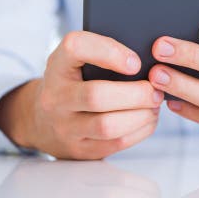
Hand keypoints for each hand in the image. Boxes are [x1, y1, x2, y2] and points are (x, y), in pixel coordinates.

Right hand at [0, 31, 163, 159]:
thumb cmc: (72, 82)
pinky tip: (148, 118)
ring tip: (154, 104)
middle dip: (135, 93)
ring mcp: (65, 127)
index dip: (109, 52)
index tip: (135, 62)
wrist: (43, 120)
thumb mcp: (76, 61)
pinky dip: (140, 130)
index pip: (75, 48)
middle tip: (155, 89)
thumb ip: (104, 54)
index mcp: (58, 65)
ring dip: (140, 115)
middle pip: (96, 96)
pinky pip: (115, 143)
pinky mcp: (80, 149)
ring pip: (107, 126)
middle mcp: (56, 97)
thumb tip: (148, 62)